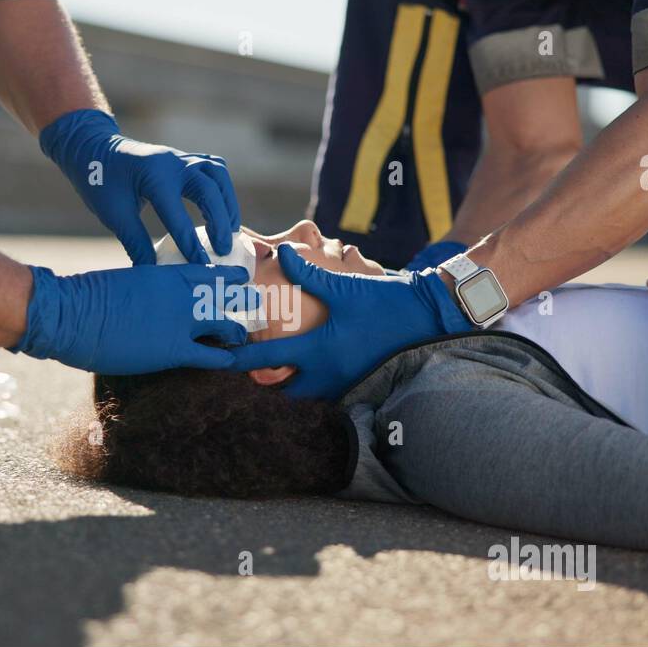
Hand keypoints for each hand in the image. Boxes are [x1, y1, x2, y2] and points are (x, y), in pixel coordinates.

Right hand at [11, 263, 253, 373]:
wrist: (71, 314)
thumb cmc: (87, 297)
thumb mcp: (125, 281)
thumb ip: (147, 288)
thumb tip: (151, 299)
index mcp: (167, 273)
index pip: (210, 272)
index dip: (229, 277)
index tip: (242, 279)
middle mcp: (181, 294)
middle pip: (226, 295)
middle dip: (242, 300)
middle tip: (255, 306)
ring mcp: (181, 321)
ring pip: (226, 324)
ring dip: (238, 330)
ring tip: (245, 335)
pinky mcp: (174, 350)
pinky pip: (211, 356)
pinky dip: (224, 358)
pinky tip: (232, 360)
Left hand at [40, 109, 240, 265]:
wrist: (93, 148)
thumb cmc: (100, 181)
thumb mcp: (114, 215)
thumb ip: (137, 243)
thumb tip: (154, 274)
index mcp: (153, 175)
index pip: (178, 213)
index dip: (190, 242)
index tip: (202, 266)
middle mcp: (172, 162)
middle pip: (209, 190)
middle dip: (219, 222)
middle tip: (221, 251)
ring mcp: (181, 157)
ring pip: (218, 176)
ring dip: (228, 203)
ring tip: (231, 231)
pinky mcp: (185, 158)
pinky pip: (214, 169)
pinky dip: (222, 189)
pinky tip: (223, 209)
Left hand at [228, 245, 471, 398]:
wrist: (427, 317)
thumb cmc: (384, 301)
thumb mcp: (344, 286)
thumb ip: (308, 273)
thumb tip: (282, 253)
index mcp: (319, 350)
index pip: (268, 360)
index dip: (240, 359)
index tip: (220, 357)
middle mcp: (328, 374)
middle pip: (285, 390)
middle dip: (268, 383)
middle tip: (254, 367)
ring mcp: (345, 382)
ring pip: (308, 393)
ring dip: (292, 383)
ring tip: (279, 369)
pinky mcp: (360, 382)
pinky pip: (329, 390)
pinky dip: (316, 383)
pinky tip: (313, 367)